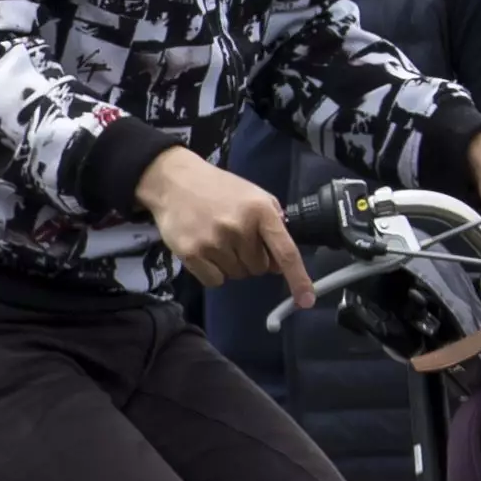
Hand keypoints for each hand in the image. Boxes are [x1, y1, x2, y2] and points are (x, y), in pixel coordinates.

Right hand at [139, 145, 312, 301]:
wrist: (173, 181)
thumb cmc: (219, 189)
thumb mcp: (255, 195)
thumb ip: (274, 224)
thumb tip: (281, 264)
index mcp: (261, 211)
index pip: (286, 252)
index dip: (298, 278)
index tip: (307, 300)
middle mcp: (240, 228)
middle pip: (260, 268)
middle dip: (254, 259)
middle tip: (238, 239)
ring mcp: (214, 242)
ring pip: (237, 275)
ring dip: (233, 265)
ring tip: (219, 240)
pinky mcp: (191, 254)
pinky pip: (215, 281)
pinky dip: (214, 272)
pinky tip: (206, 250)